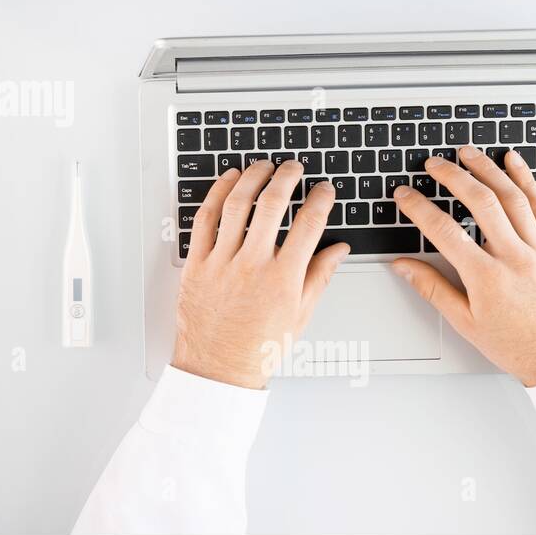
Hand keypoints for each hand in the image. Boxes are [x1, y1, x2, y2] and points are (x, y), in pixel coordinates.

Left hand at [173, 161, 350, 388]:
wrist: (218, 368)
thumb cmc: (258, 346)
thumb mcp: (300, 315)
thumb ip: (320, 276)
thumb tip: (339, 249)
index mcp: (283, 278)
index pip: (309, 224)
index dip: (321, 200)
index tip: (324, 190)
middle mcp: (252, 265)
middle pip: (272, 205)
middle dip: (287, 178)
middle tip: (294, 167)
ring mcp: (221, 262)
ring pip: (237, 205)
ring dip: (252, 178)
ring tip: (263, 166)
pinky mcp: (197, 264)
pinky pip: (205, 220)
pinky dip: (217, 194)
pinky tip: (228, 181)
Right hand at [392, 146, 535, 386]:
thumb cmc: (518, 345)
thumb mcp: (466, 323)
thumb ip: (432, 289)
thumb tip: (403, 266)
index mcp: (487, 279)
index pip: (444, 231)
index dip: (419, 208)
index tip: (405, 195)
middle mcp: (515, 258)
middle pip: (481, 202)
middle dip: (453, 177)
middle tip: (434, 164)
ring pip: (512, 197)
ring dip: (487, 169)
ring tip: (468, 153)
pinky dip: (527, 179)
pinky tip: (513, 162)